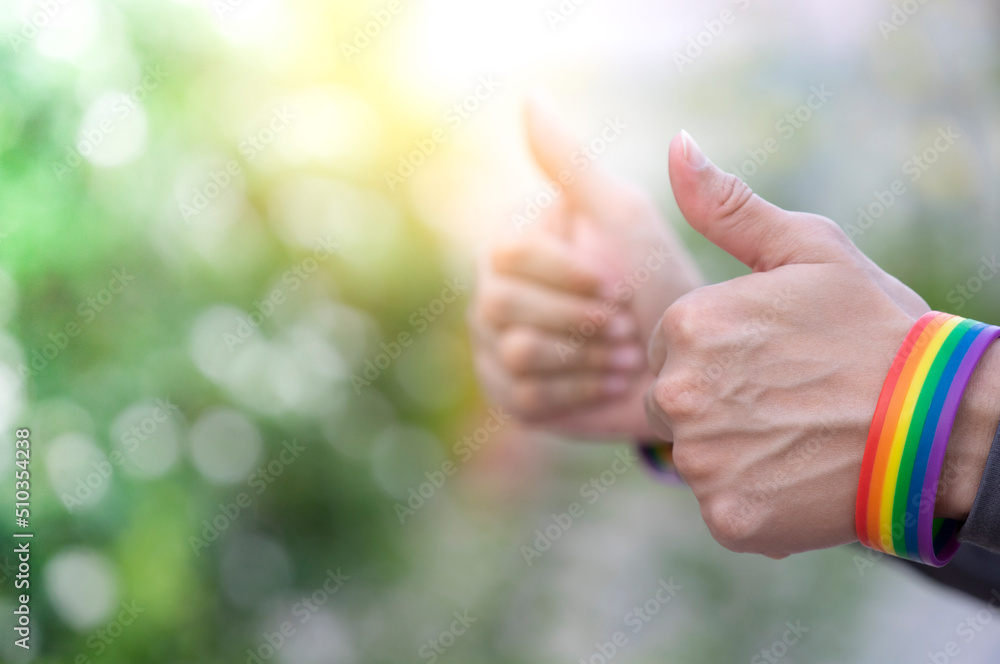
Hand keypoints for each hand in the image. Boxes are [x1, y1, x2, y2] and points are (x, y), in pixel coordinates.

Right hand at [469, 98, 702, 437]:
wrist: (685, 364)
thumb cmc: (658, 282)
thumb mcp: (622, 215)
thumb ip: (573, 163)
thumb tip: (530, 96)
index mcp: (516, 247)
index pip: (508, 253)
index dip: (567, 274)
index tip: (620, 284)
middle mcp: (493, 293)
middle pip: (502, 306)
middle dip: (581, 320)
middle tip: (628, 326)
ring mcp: (495, 348)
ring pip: (515, 353)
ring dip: (587, 354)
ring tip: (626, 354)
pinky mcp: (510, 396)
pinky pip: (526, 396)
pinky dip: (582, 388)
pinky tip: (611, 381)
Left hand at [643, 130, 960, 557]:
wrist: (943, 421)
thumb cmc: (874, 328)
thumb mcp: (807, 248)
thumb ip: (728, 205)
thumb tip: (677, 144)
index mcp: (687, 323)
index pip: (667, 348)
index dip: (719, 354)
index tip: (770, 359)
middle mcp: (678, 390)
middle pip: (673, 404)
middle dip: (717, 402)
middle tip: (787, 400)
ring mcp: (703, 459)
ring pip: (697, 457)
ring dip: (736, 452)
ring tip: (798, 436)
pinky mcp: (728, 517)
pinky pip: (723, 507)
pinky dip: (756, 500)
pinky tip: (801, 476)